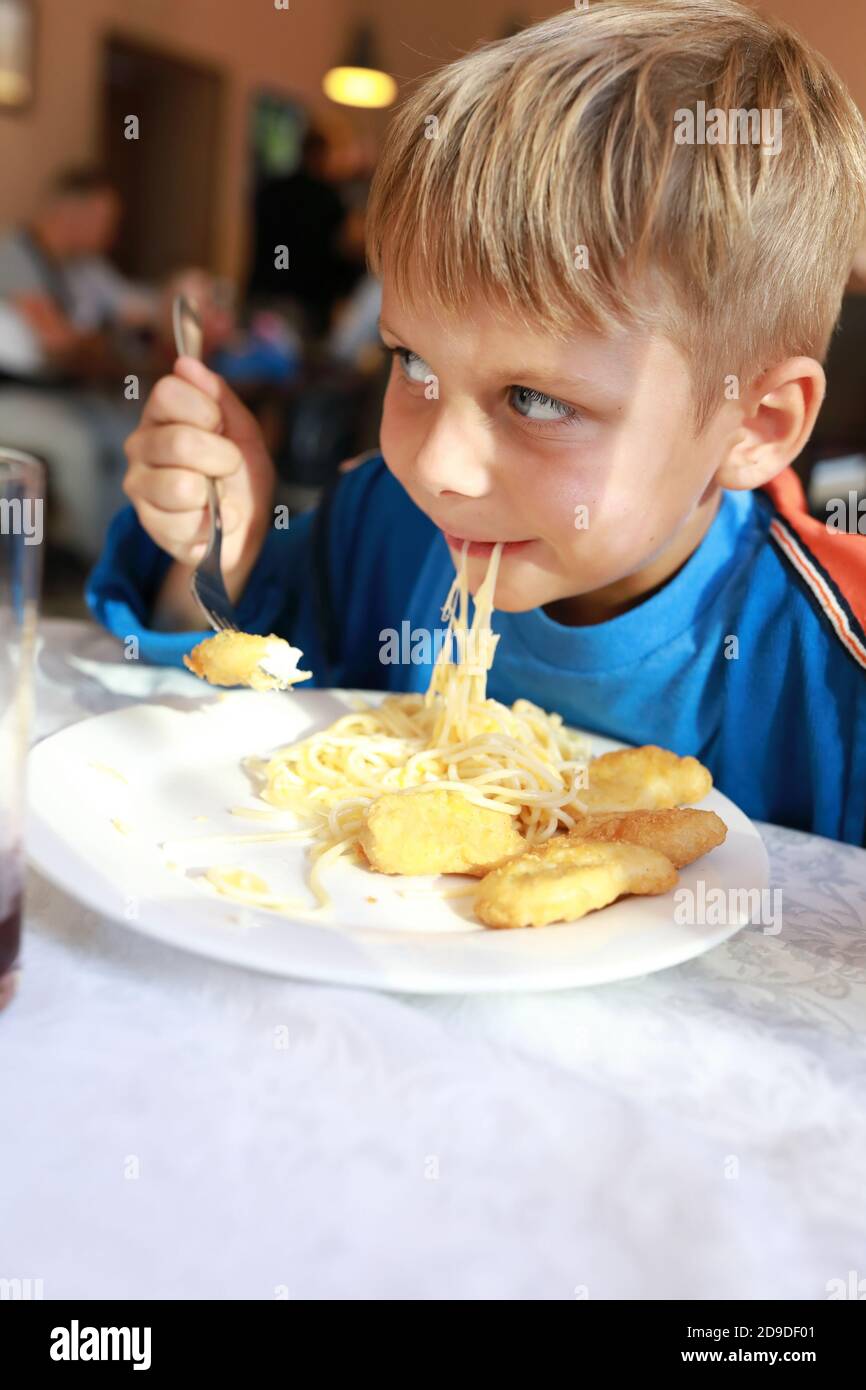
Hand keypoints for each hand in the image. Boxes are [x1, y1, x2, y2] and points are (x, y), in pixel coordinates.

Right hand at [123, 357, 275, 577]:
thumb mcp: (243, 431)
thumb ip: (218, 396)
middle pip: (179, 441)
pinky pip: (184, 521)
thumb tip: (187, 363)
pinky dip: (210, 523)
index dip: (207, 411)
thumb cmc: (241, 477)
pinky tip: (209, 520)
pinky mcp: (148, 521)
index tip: (220, 426)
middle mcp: (141, 444)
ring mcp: (140, 483)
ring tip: (216, 497)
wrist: (244, 530)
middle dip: (222, 458)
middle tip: (228, 467)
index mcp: (163, 414)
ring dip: (214, 495)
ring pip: (181, 485)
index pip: (169, 392)